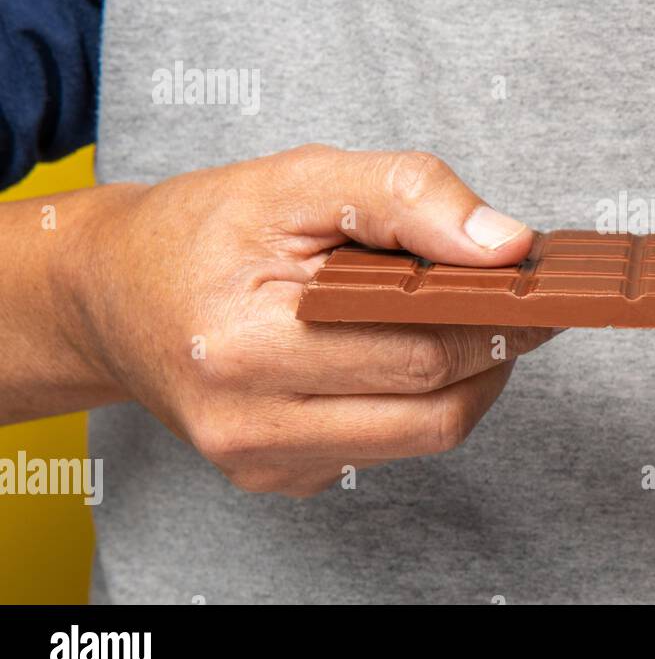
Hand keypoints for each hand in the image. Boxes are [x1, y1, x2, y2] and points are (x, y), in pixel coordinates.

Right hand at [67, 145, 554, 496]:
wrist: (110, 293)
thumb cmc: (202, 230)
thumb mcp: (299, 180)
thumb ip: (408, 196)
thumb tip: (507, 245)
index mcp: (246, 345)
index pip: (420, 351)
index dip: (497, 321)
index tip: (539, 291)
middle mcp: (249, 425)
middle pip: (433, 407)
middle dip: (493, 352)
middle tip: (518, 305)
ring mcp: (262, 463)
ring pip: (421, 437)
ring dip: (464, 381)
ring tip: (460, 321)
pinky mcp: (277, 478)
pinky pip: (384, 449)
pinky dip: (412, 401)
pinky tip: (393, 353)